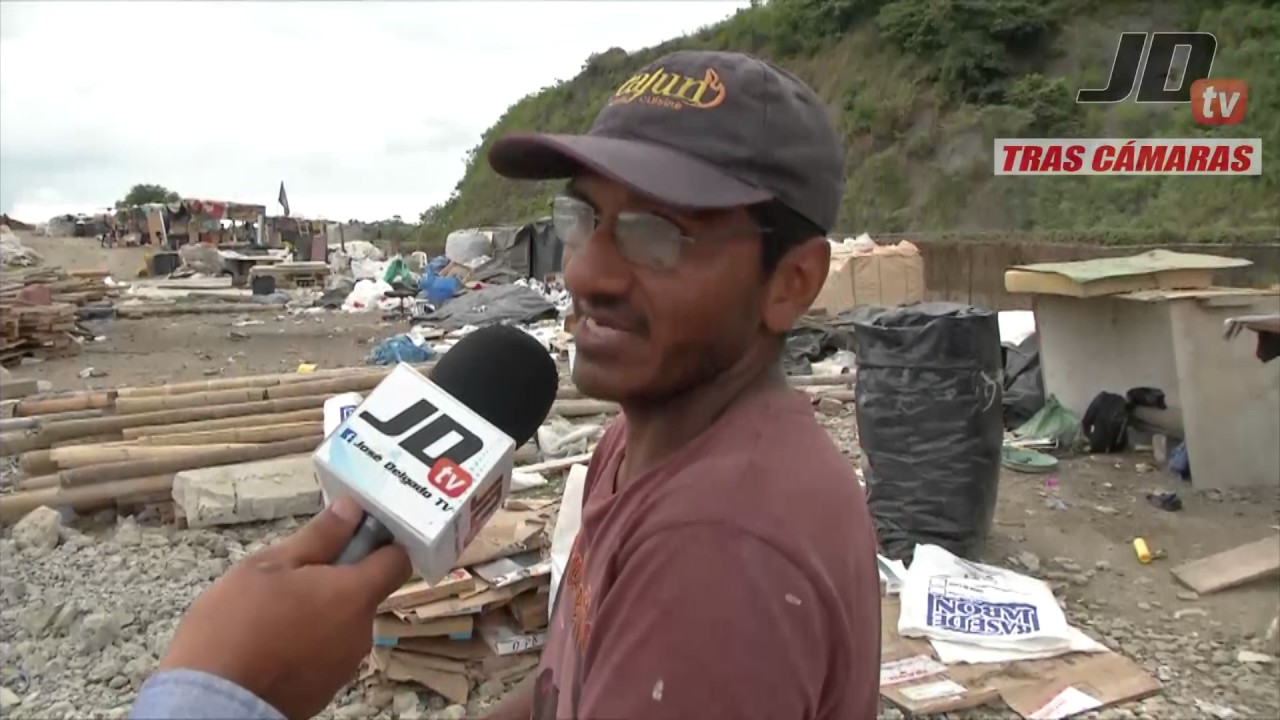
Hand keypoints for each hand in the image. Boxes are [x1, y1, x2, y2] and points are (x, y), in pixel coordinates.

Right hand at [159, 496, 410, 719]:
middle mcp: (362, 632)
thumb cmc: (237, 623)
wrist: (210, 702)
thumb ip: (320, 537)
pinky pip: (327, 653)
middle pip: (364, 593)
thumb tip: (354, 509)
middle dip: (336, 579)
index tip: (356, 532)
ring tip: (273, 611)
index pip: (397, 561)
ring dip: (320, 612)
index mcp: (355, 595)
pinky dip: (309, 643)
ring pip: (342, 624)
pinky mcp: (326, 690)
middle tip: (291, 575)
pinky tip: (273, 642)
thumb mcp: (271, 565)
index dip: (382, 542)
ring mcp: (346, 665)